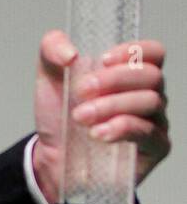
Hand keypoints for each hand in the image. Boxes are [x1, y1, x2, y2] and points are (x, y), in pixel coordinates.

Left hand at [32, 30, 169, 203]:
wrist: (52, 154)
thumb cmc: (60, 114)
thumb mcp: (49, 76)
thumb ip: (52, 49)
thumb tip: (70, 52)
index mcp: (128, 73)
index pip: (153, 52)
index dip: (135, 50)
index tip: (103, 60)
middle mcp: (146, 94)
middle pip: (151, 76)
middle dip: (113, 80)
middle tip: (81, 91)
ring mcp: (154, 121)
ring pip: (150, 102)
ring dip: (111, 106)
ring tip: (80, 117)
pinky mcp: (154, 148)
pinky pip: (149, 133)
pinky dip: (122, 128)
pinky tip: (98, 133)